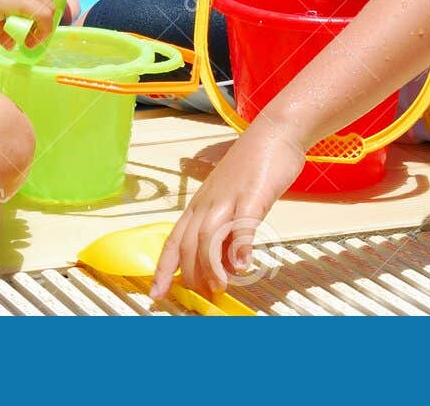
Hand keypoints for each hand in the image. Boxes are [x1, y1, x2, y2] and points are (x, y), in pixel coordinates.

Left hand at [151, 125, 305, 298]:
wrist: (274, 133)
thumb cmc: (252, 169)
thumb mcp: (231, 203)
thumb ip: (226, 233)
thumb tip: (224, 266)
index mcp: (199, 205)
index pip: (174, 241)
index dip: (164, 269)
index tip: (156, 294)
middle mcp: (208, 203)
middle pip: (189, 243)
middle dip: (192, 274)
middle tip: (204, 296)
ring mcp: (230, 197)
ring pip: (210, 236)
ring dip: (212, 266)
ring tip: (220, 286)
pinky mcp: (253, 194)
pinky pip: (244, 223)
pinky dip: (241, 246)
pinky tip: (243, 265)